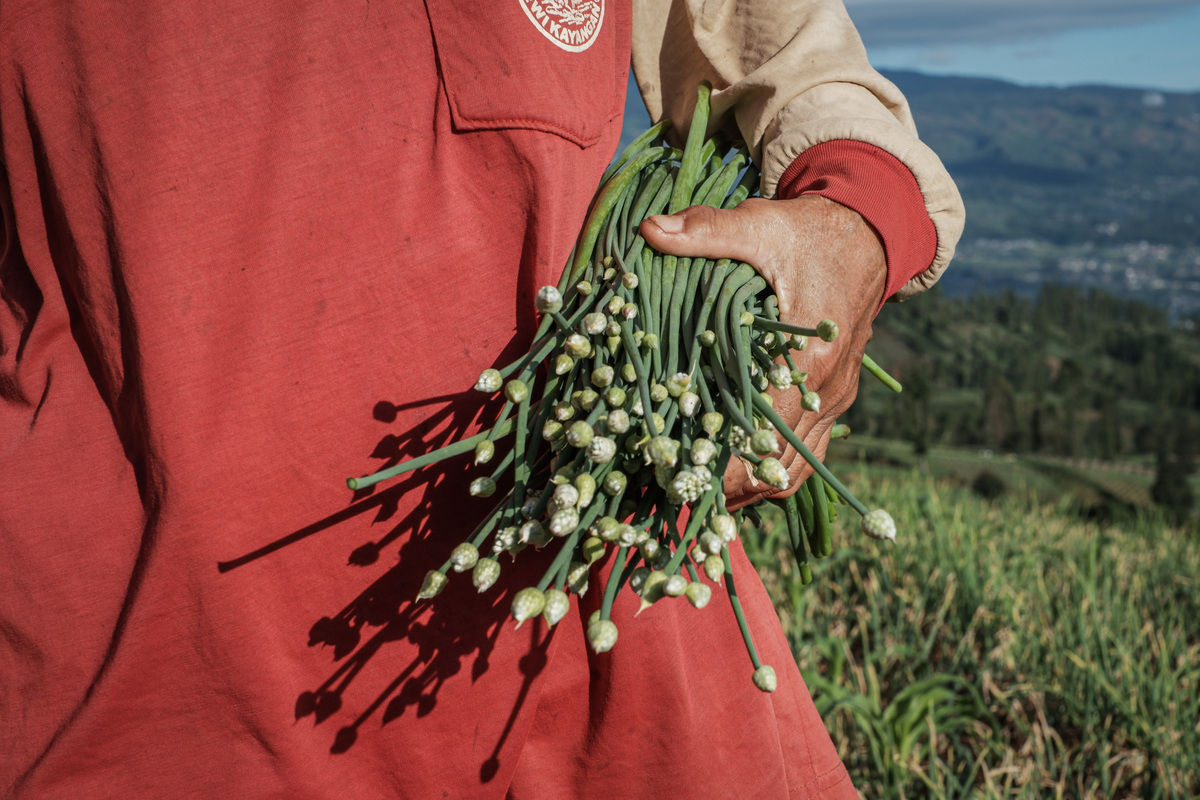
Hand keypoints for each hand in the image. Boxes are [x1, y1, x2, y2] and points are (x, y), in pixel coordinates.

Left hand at [640, 195, 885, 508]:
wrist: (870, 232)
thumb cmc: (809, 232)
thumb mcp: (760, 224)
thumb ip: (706, 230)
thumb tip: (650, 230)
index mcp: (811, 357)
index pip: (764, 433)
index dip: (721, 461)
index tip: (675, 471)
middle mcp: (830, 389)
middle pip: (779, 466)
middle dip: (728, 486)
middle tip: (674, 490)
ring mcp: (837, 399)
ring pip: (797, 470)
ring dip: (751, 487)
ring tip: (699, 494)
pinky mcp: (835, 399)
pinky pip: (807, 452)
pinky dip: (772, 471)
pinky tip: (735, 475)